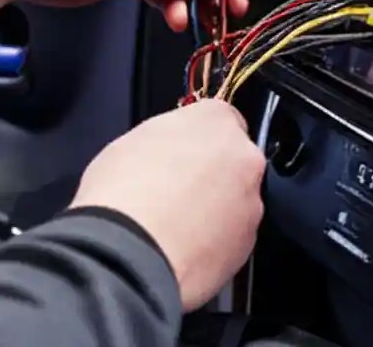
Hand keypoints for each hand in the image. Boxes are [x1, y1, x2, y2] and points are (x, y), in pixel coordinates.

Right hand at [68, 99, 265, 310]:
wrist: (130, 254)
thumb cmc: (122, 196)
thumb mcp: (130, 142)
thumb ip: (165, 139)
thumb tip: (164, 152)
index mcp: (214, 120)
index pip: (219, 117)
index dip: (197, 139)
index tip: (183, 153)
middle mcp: (242, 157)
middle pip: (233, 159)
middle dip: (211, 173)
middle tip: (175, 190)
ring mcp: (250, 202)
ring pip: (237, 199)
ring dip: (215, 208)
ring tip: (175, 225)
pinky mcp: (249, 242)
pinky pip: (234, 236)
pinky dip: (215, 240)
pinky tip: (183, 246)